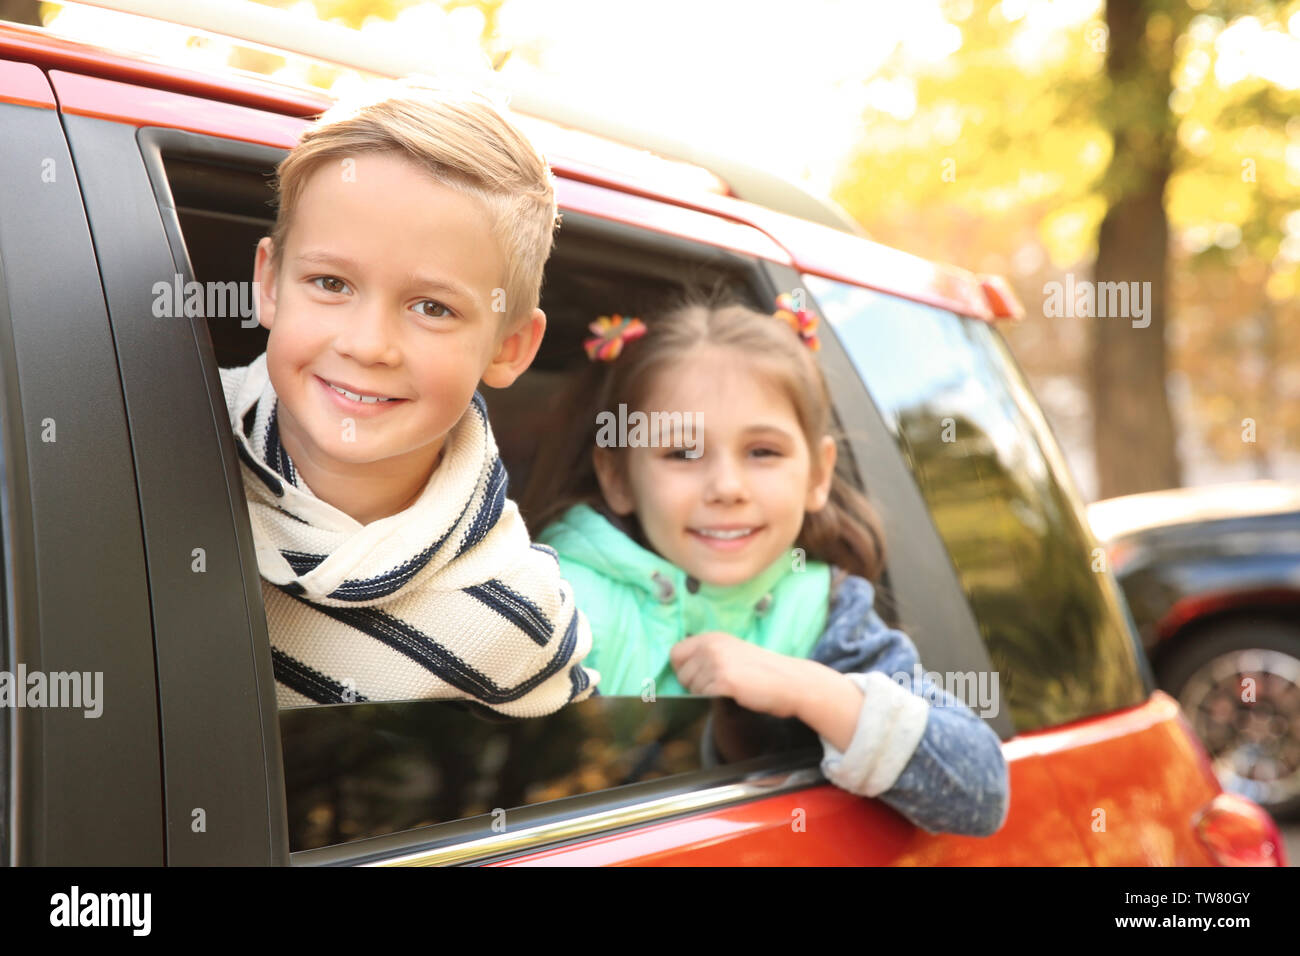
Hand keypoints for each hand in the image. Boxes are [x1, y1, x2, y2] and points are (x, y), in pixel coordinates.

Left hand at [670, 632, 805, 717]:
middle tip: (719, 686)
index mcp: (712, 637)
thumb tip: (681, 672)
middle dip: (694, 685)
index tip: (698, 677)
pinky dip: (715, 701)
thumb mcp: (733, 653)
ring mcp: (716, 663)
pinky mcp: (723, 681)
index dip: (683, 669)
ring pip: (692, 688)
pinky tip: (733, 695)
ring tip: (730, 690)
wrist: (791, 682)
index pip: (675, 652)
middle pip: (681, 673)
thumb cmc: (763, 672)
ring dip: (706, 694)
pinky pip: (703, 697)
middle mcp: (711, 646)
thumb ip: (709, 656)